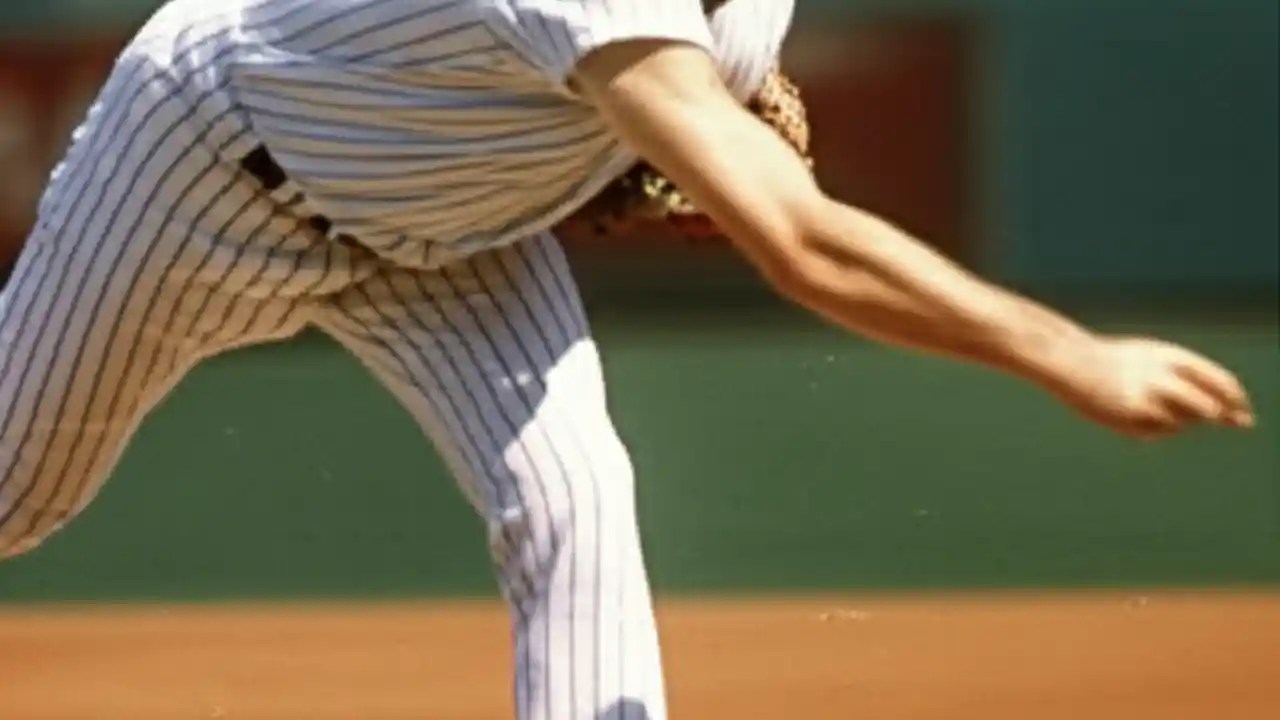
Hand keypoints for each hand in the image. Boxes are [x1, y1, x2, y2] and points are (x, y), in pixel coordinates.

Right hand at [1051, 336, 1254, 438]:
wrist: (1071, 361)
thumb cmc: (1117, 360)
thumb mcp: (1157, 359)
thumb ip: (1194, 381)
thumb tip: (1233, 416)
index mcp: (1172, 356)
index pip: (1222, 383)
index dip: (1236, 401)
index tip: (1242, 414)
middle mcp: (1162, 376)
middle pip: (1208, 410)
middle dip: (1208, 418)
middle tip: (1192, 414)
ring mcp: (1146, 398)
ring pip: (1182, 423)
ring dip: (1175, 421)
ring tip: (1147, 405)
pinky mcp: (1130, 417)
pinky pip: (1158, 432)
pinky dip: (1152, 429)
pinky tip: (1131, 414)